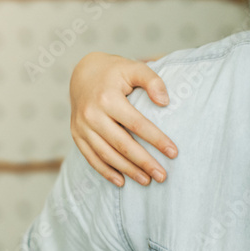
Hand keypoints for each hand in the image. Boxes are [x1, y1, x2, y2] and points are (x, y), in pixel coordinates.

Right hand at [70, 53, 176, 186]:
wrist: (83, 73)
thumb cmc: (115, 71)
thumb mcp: (135, 68)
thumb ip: (153, 81)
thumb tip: (165, 102)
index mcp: (107, 98)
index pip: (137, 124)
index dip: (156, 139)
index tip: (173, 152)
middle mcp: (91, 115)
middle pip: (122, 144)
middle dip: (144, 162)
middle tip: (162, 176)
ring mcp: (81, 127)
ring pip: (106, 154)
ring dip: (127, 170)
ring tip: (147, 181)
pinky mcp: (76, 135)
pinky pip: (91, 157)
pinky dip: (105, 171)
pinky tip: (122, 182)